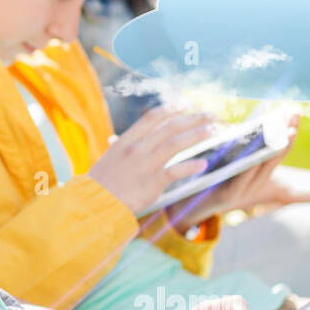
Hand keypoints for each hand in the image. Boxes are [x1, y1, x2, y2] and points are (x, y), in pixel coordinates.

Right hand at [88, 106, 215, 214]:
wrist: (94, 204)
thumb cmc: (102, 183)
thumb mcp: (112, 157)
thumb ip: (129, 146)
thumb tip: (145, 138)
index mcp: (126, 140)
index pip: (153, 117)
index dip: (172, 109)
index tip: (187, 105)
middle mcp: (136, 149)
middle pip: (170, 127)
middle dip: (193, 119)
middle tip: (211, 115)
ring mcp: (144, 165)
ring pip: (176, 144)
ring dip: (198, 135)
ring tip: (214, 131)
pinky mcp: (152, 183)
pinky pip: (175, 171)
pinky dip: (190, 166)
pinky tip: (203, 164)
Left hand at [164, 113, 299, 229]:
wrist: (189, 204)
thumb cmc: (208, 177)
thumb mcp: (226, 158)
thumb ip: (237, 143)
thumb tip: (243, 118)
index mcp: (256, 172)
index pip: (278, 149)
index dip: (288, 131)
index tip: (295, 110)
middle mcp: (256, 182)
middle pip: (276, 156)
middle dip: (288, 134)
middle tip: (295, 114)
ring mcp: (244, 191)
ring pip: (264, 168)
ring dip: (275, 149)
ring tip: (285, 131)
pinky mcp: (229, 197)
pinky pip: (242, 181)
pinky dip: (249, 168)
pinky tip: (255, 156)